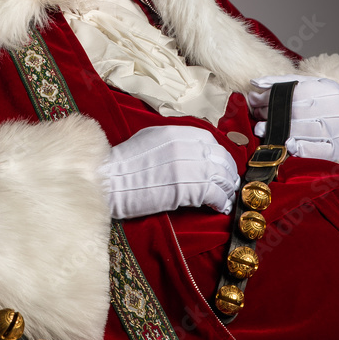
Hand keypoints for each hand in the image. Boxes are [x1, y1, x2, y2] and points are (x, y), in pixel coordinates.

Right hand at [100, 125, 240, 219]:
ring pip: (222, 176)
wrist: (110, 181)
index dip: (218, 154)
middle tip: (227, 182)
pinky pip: (216, 194)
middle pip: (220, 157)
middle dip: (227, 171)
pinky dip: (221, 202)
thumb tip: (187, 149)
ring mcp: (189, 167)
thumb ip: (171, 141)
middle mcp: (186, 147)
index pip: (209, 140)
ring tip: (226, 197)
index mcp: (176, 133)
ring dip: (226, 188)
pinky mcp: (189, 189)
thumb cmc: (123, 163)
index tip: (219, 163)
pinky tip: (219, 207)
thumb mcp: (148, 139)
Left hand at [247, 75, 338, 160]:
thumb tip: (255, 82)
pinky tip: (288, 145)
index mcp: (325, 90)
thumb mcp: (316, 84)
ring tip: (263, 130)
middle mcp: (332, 109)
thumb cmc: (336, 100)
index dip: (268, 98)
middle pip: (293, 112)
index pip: (290, 93)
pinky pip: (317, 150)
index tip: (254, 101)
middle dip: (270, 114)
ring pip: (302, 131)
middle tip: (257, 117)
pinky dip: (300, 148)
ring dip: (278, 131)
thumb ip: (285, 81)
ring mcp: (336, 130)